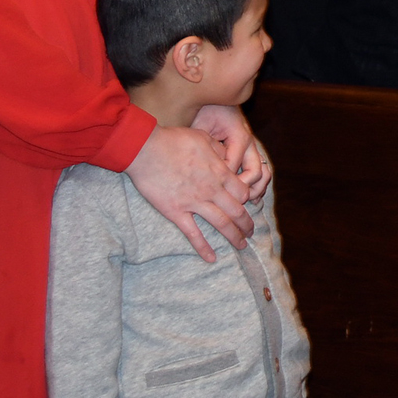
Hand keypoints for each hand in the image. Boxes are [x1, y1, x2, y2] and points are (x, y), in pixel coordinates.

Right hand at [126, 124, 254, 260]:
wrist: (147, 149)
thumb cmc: (175, 140)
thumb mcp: (205, 138)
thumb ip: (219, 150)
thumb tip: (228, 155)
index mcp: (220, 173)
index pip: (243, 193)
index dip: (248, 201)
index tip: (248, 206)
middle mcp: (212, 190)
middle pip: (237, 211)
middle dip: (246, 224)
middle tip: (251, 233)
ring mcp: (194, 202)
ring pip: (222, 224)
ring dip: (234, 236)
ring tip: (241, 245)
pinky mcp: (176, 212)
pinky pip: (193, 234)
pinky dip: (204, 248)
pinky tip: (212, 258)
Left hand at [193, 105, 268, 197]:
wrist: (215, 97)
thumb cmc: (206, 111)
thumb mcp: (201, 126)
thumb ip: (206, 147)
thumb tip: (208, 170)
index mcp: (239, 136)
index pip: (233, 166)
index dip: (222, 181)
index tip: (209, 191)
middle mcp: (250, 144)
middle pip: (255, 172)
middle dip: (244, 189)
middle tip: (229, 200)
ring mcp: (252, 148)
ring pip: (264, 173)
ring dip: (256, 189)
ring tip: (244, 202)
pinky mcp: (250, 152)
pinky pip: (261, 171)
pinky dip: (257, 185)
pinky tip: (248, 197)